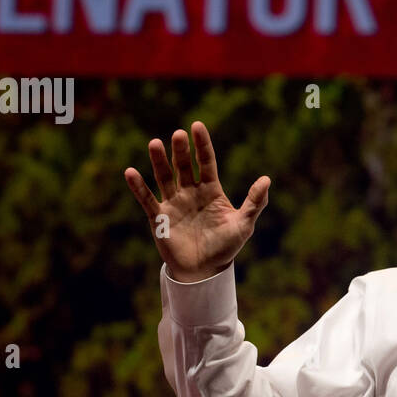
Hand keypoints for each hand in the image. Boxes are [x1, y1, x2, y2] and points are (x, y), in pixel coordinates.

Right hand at [124, 121, 269, 282]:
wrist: (204, 270)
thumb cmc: (225, 246)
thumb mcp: (243, 224)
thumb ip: (254, 202)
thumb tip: (267, 179)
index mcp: (210, 190)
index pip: (205, 162)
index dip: (202, 145)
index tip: (197, 126)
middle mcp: (190, 192)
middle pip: (183, 166)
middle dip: (181, 150)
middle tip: (179, 134)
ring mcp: (174, 203)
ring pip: (164, 177)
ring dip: (159, 161)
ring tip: (154, 143)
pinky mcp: (159, 218)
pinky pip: (147, 199)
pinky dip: (139, 186)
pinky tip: (130, 172)